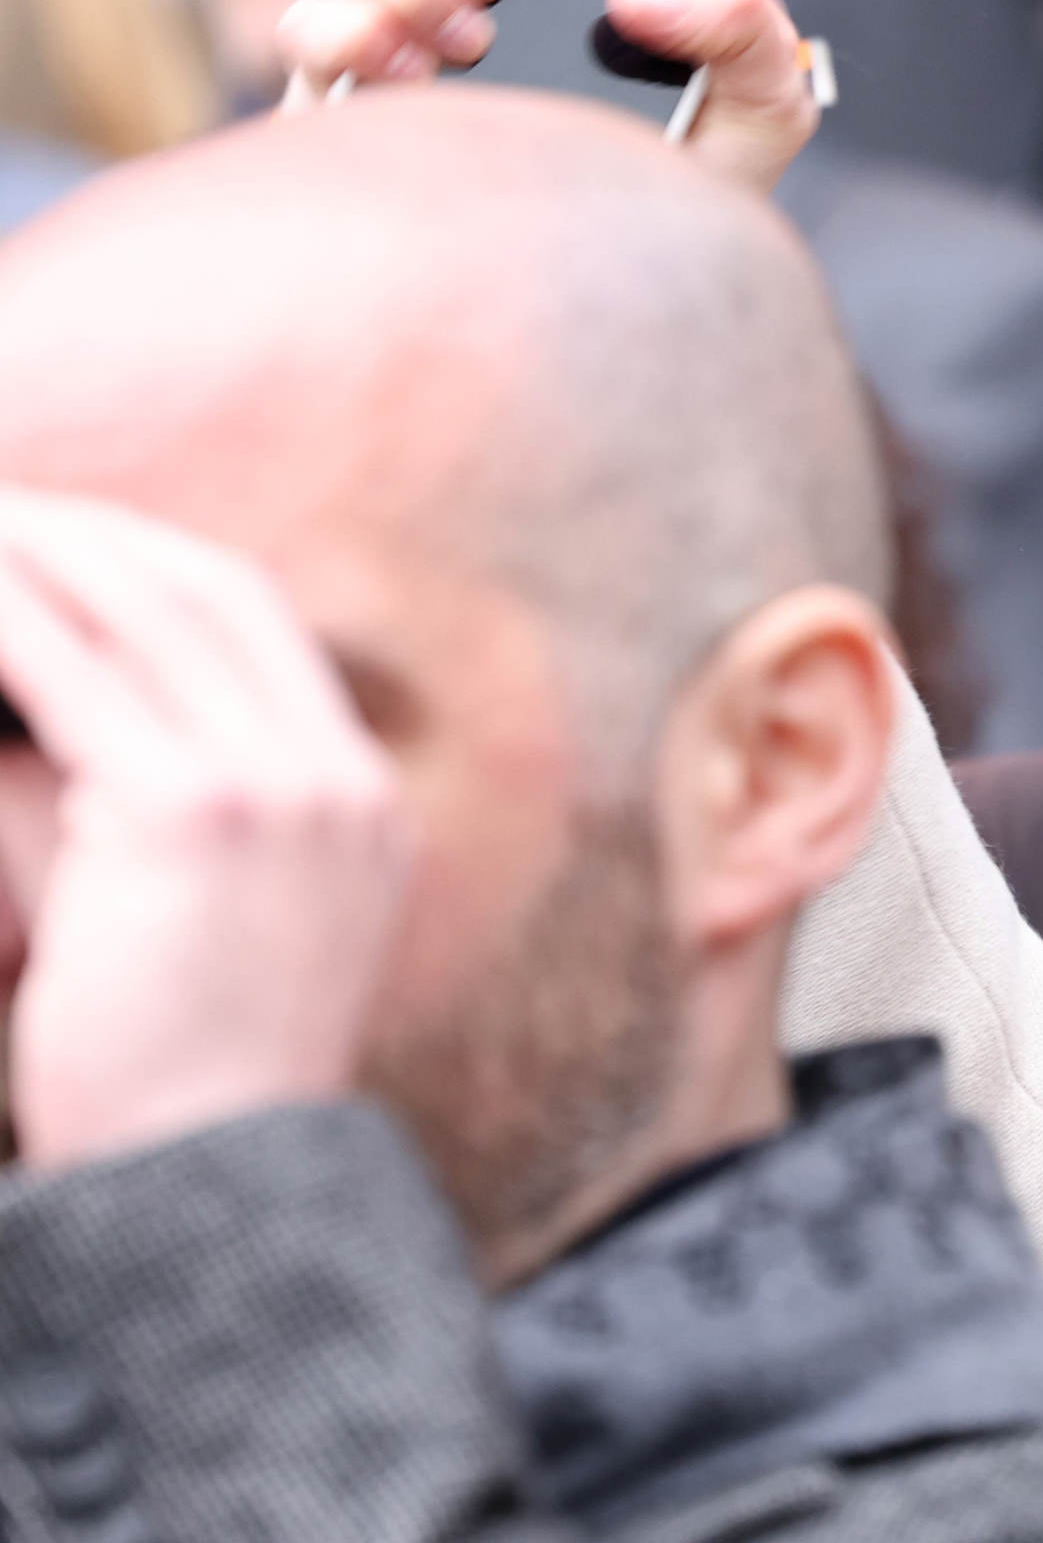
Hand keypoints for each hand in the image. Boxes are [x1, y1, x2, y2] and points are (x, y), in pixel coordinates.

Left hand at [0, 493, 416, 1169]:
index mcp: (361, 807)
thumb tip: (57, 732)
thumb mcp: (212, 936)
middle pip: (216, 594)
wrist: (207, 1179)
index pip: (268, 632)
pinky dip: (8, 623)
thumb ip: (172, 831)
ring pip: (147, 613)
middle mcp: (338, 781)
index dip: (165, 568)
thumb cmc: (178, 1084)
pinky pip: (77, 677)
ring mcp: (281, 790)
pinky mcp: (193, 813)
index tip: (80, 545)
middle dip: (103, 537)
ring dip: (44, 557)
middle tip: (9, 509)